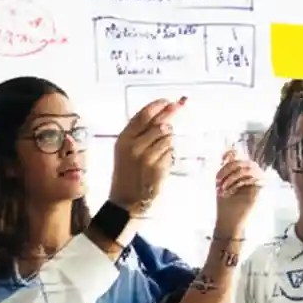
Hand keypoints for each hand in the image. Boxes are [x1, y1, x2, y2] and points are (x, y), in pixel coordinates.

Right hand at [108, 98, 185, 214]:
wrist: (126, 201)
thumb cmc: (127, 175)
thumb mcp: (126, 152)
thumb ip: (140, 135)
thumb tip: (163, 118)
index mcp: (123, 139)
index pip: (143, 116)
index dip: (157, 106)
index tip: (168, 101)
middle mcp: (133, 146)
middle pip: (159, 124)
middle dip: (170, 118)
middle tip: (179, 108)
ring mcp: (146, 156)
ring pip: (167, 138)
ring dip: (168, 142)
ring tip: (159, 153)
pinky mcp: (157, 167)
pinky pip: (170, 153)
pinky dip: (169, 156)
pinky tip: (161, 164)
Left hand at [214, 149, 262, 232]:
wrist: (229, 219)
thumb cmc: (224, 202)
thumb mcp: (221, 181)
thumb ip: (226, 166)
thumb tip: (230, 150)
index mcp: (238, 171)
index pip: (237, 155)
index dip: (230, 153)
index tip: (222, 159)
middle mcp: (248, 174)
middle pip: (241, 161)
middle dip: (227, 169)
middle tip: (218, 181)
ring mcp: (255, 180)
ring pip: (247, 167)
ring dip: (232, 176)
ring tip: (224, 188)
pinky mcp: (260, 188)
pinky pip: (253, 177)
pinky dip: (240, 182)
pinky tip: (232, 191)